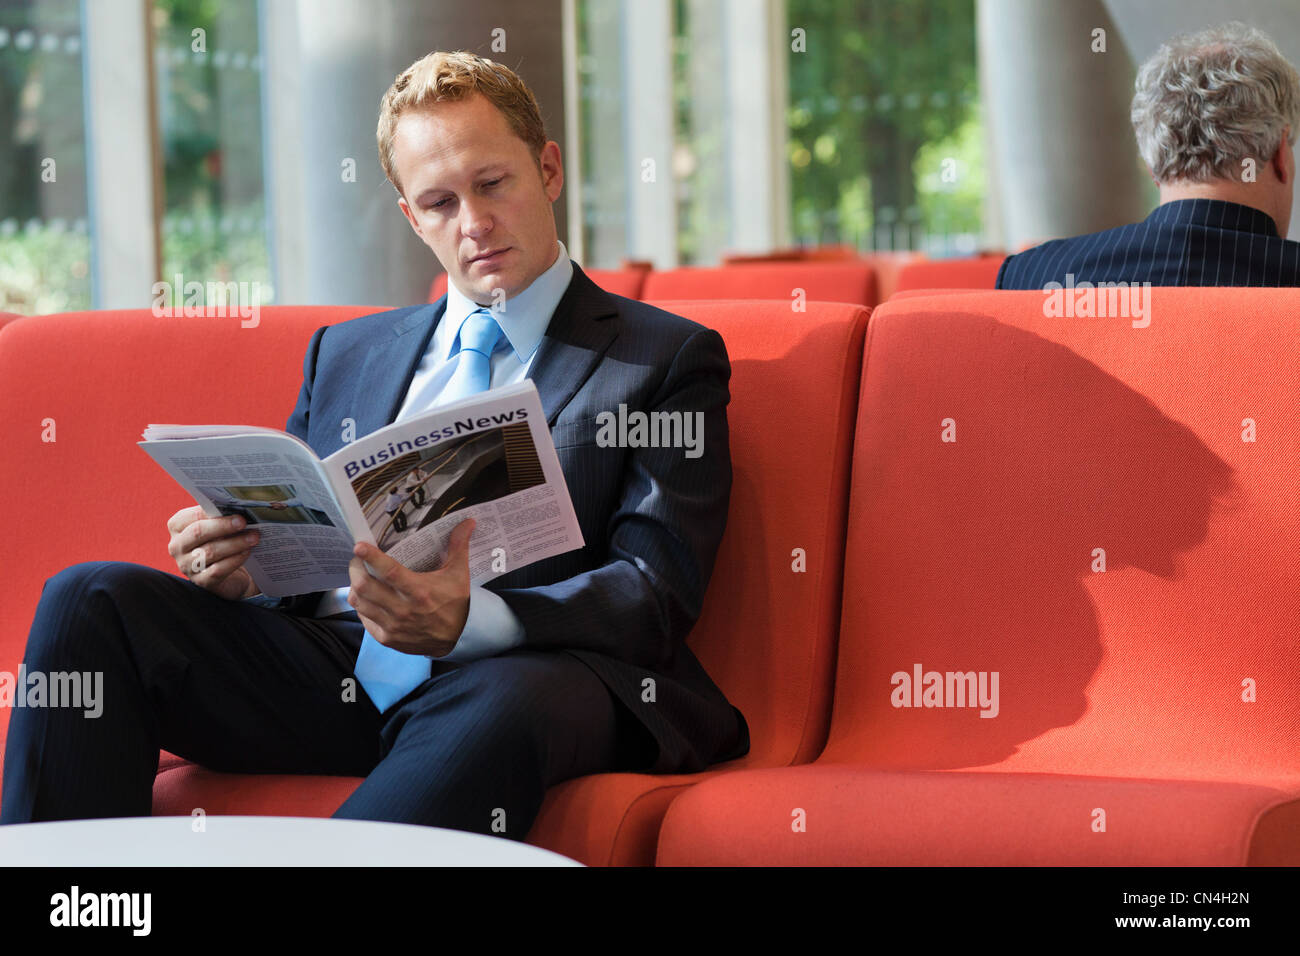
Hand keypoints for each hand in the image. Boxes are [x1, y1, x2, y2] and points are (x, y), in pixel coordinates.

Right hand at [167, 505, 261, 599]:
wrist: (231, 573)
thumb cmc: (223, 541)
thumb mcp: (219, 526)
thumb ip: (221, 516)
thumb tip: (240, 506)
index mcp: (178, 526)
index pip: (192, 516)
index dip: (212, 511)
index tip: (232, 508)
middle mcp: (177, 546)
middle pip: (198, 532)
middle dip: (223, 526)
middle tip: (244, 522)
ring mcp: (187, 565)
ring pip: (210, 551)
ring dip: (235, 543)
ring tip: (253, 537)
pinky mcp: (201, 581)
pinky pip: (217, 570)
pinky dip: (235, 560)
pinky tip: (247, 552)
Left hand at [347, 517, 474, 656]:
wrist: (459, 637)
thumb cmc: (456, 602)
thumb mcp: (459, 574)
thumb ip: (458, 546)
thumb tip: (467, 521)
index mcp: (420, 591)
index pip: (390, 572)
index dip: (372, 558)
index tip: (359, 546)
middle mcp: (403, 609)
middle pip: (365, 586)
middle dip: (355, 569)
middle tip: (357, 560)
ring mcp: (393, 626)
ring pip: (359, 603)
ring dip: (355, 587)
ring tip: (360, 578)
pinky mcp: (387, 638)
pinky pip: (364, 619)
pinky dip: (362, 606)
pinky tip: (368, 599)